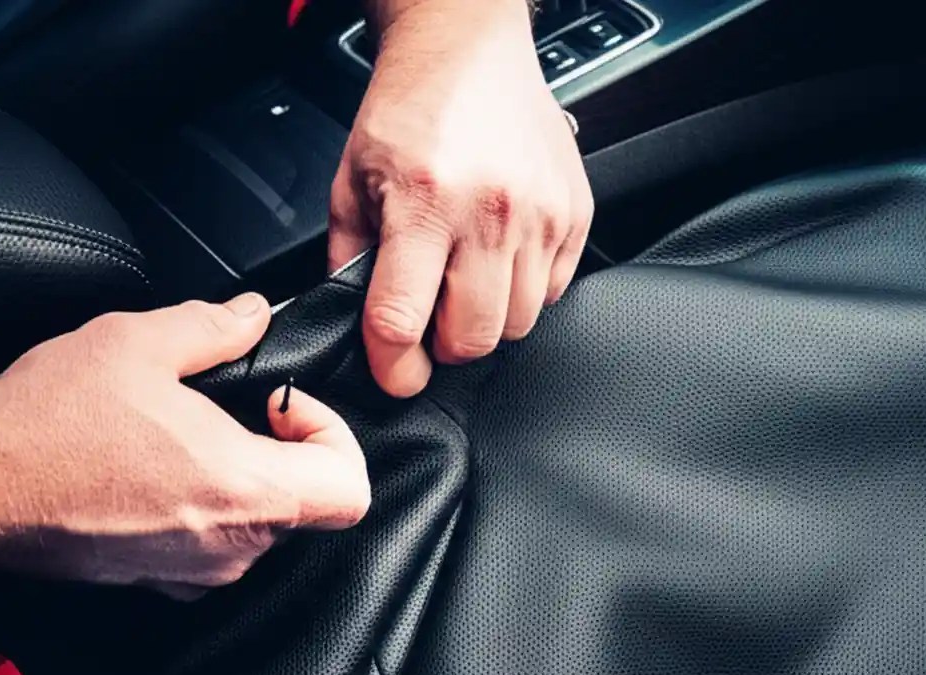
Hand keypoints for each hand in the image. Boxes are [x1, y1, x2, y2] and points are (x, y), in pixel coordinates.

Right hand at [0, 294, 369, 594]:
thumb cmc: (44, 427)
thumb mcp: (138, 343)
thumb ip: (214, 326)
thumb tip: (251, 316)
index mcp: (241, 491)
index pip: (350, 488)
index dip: (332, 434)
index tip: (286, 403)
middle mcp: (227, 547)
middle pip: (307, 499)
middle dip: (283, 445)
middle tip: (234, 407)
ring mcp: (193, 573)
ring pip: (261, 520)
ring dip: (241, 470)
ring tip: (183, 430)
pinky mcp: (159, 580)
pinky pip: (214, 540)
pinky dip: (205, 500)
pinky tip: (155, 462)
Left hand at [329, 0, 593, 396]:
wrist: (468, 53)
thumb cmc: (410, 110)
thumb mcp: (351, 183)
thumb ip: (349, 261)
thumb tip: (361, 329)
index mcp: (424, 203)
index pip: (403, 322)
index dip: (393, 367)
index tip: (393, 371)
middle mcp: (491, 212)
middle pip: (472, 339)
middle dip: (443, 345)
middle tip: (429, 316)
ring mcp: (542, 215)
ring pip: (518, 324)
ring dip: (486, 318)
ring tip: (464, 277)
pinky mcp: (576, 214)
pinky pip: (552, 292)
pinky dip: (523, 291)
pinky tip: (499, 255)